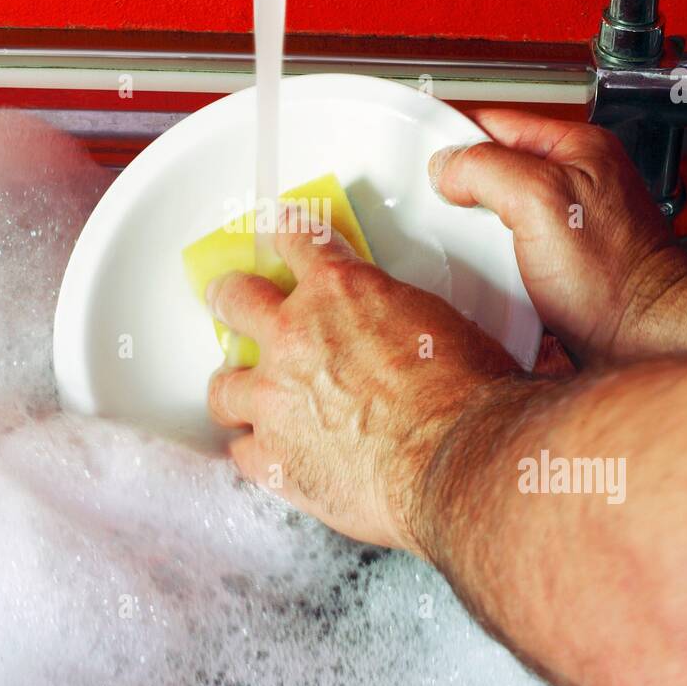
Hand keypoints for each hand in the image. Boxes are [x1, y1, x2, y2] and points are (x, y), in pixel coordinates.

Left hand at [206, 218, 519, 555]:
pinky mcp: (272, 454)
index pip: (298, 241)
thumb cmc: (463, 393)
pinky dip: (257, 451)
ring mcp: (274, 397)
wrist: (457, 456)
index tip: (278, 229)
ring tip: (240, 396)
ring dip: (235, 388)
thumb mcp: (435, 319)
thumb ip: (390, 313)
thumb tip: (385, 327)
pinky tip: (267, 453)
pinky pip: (243, 451)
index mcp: (339, 291)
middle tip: (228, 300)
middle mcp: (294, 335)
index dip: (285, 234)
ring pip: (223, 387)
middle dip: (231, 298)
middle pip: (236, 299)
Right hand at [429, 109, 686, 366]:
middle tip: (440, 207)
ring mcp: (565, 227)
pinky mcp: (556, 267)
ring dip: (471, 231)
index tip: (423, 154)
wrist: (641, 343)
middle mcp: (574, 184)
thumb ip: (487, 168)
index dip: (455, 134)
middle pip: (494, 169)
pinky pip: (506, 253)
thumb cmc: (616, 278)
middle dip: (460, 188)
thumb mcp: (541, 199)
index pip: (498, 122)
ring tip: (462, 245)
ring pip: (496, 215)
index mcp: (577, 149)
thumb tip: (447, 166)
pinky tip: (481, 275)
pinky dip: (486, 263)